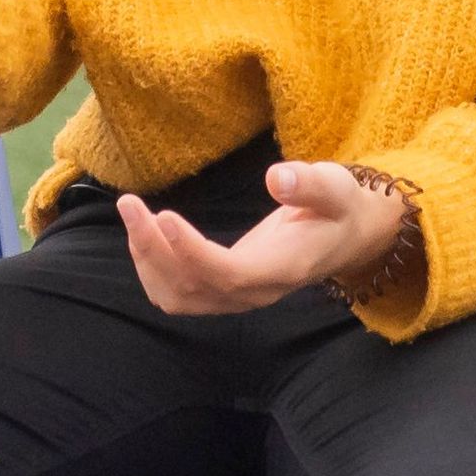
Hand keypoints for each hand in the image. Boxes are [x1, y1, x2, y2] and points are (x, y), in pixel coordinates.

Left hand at [120, 161, 410, 315]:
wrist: (346, 238)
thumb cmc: (338, 208)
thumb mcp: (336, 187)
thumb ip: (309, 184)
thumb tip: (277, 178)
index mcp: (282, 269)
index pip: (228, 273)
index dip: (191, 252)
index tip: (163, 216)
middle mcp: (255, 292)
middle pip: (192, 287)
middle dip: (153, 248)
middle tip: (129, 204)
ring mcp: (237, 297)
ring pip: (178, 297)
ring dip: (147, 260)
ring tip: (133, 214)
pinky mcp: (223, 291)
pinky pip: (177, 295)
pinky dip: (152, 268)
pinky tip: (145, 233)